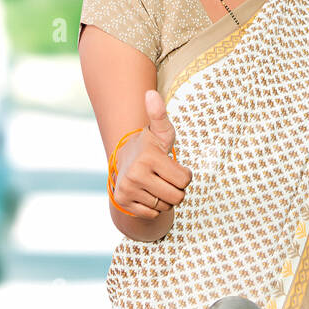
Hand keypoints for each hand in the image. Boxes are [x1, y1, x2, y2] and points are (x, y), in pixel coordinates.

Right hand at [111, 89, 192, 218]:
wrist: (124, 159)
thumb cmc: (150, 145)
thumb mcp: (161, 131)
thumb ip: (159, 114)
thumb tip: (151, 93)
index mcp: (149, 158)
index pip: (185, 180)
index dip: (185, 175)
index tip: (175, 166)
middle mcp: (136, 175)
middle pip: (177, 197)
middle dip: (177, 189)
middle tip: (167, 178)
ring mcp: (128, 190)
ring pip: (165, 207)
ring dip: (165, 199)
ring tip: (157, 184)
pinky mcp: (123, 202)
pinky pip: (152, 214)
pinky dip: (153, 207)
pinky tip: (147, 193)